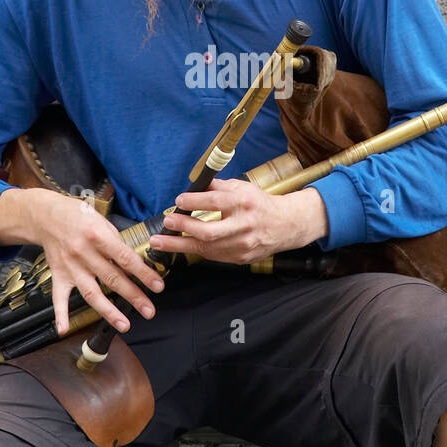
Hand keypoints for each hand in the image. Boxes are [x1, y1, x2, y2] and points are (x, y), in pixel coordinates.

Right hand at [0, 188, 164, 335]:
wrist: (46, 215)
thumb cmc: (77, 215)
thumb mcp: (101, 220)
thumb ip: (115, 242)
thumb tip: (132, 262)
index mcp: (97, 235)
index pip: (125, 258)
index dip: (143, 274)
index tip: (157, 286)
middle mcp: (83, 253)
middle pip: (112, 278)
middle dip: (133, 296)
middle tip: (149, 311)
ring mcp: (70, 267)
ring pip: (91, 292)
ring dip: (108, 311)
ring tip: (124, 324)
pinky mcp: (58, 275)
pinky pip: (59, 297)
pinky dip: (60, 314)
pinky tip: (64, 329)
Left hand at [148, 179, 328, 264]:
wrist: (285, 225)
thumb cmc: (260, 204)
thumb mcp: (242, 187)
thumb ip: (218, 187)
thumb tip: (193, 187)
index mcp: (244, 202)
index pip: (215, 202)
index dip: (194, 202)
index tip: (179, 201)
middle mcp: (244, 225)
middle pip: (209, 231)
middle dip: (184, 227)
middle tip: (168, 222)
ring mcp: (242, 244)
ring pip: (207, 248)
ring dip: (180, 246)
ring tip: (160, 242)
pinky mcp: (240, 258)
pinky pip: (213, 255)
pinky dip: (196, 250)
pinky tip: (182, 246)